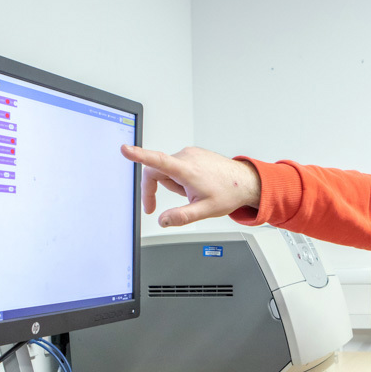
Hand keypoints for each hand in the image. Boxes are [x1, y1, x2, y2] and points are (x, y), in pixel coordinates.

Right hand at [120, 144, 261, 227]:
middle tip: (166, 204)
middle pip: (156, 171)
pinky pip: (176, 166)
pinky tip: (196, 184)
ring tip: (193, 192)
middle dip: (159, 189)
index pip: (157, 161)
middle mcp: (186, 156)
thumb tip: (163, 221)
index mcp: (186, 169)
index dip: (139, 156)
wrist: (245, 182)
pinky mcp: (193, 153)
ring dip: (173, 184)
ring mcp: (190, 153)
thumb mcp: (204, 210)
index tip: (125, 150)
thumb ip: (181, 217)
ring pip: (167, 170)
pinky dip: (180, 177)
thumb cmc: (228, 193)